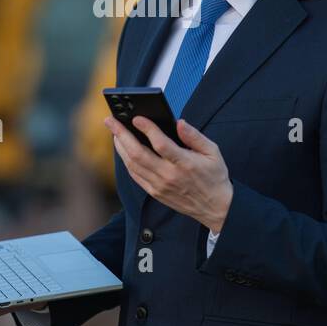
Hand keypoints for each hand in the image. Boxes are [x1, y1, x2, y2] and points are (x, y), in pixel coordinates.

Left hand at [104, 115, 232, 232]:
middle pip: (138, 153)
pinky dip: (126, 161)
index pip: (161, 144)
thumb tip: (179, 122)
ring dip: (120, 147)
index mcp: (185, 163)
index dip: (147, 129)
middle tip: (111, 121)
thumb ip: (195, 136)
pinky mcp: (155, 193)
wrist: (216, 207)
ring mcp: (159, 186)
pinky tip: (123, 150)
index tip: (137, 118)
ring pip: (132, 164)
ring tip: (114, 132)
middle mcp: (169, 176)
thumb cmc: (214, 176)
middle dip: (122, 135)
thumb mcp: (213, 152)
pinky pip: (135, 175)